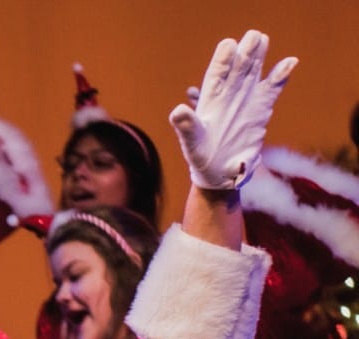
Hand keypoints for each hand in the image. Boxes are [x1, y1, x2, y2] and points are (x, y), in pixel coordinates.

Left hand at [170, 31, 296, 189]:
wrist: (221, 174)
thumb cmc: (201, 158)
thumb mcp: (191, 143)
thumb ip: (186, 127)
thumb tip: (176, 111)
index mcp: (209, 99)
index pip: (216, 73)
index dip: (222, 59)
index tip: (229, 46)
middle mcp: (228, 94)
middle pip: (238, 66)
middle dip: (244, 51)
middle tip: (253, 37)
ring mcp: (246, 98)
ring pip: (254, 71)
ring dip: (259, 55)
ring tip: (263, 40)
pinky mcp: (261, 107)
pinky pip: (272, 87)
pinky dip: (281, 75)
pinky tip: (290, 61)